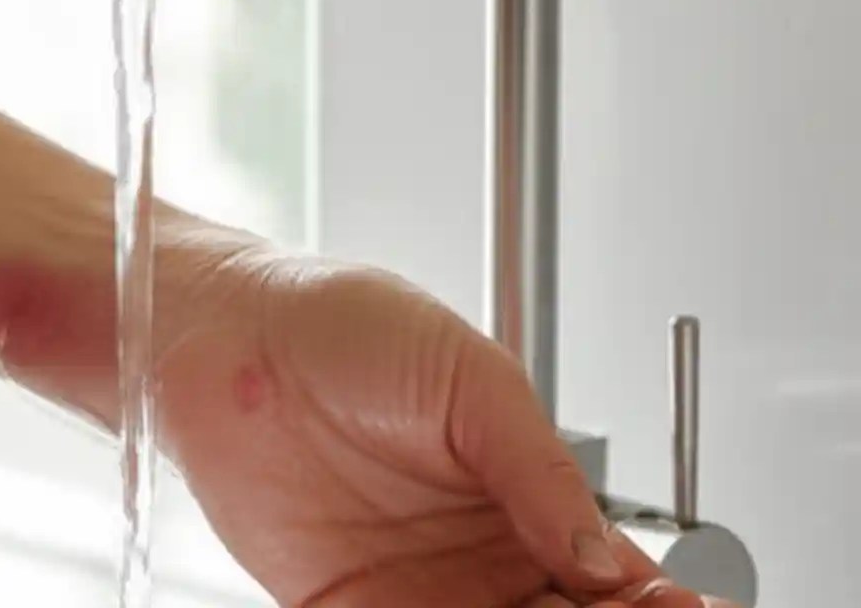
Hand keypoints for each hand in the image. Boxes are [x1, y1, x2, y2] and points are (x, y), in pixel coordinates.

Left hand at [0, 229, 731, 606]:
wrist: (227, 335)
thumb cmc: (340, 325)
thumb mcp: (468, 375)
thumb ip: (537, 466)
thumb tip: (601, 553)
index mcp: (516, 488)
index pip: (605, 568)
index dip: (649, 594)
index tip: (678, 604)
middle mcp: (471, 548)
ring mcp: (412, 586)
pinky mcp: (344, 607)